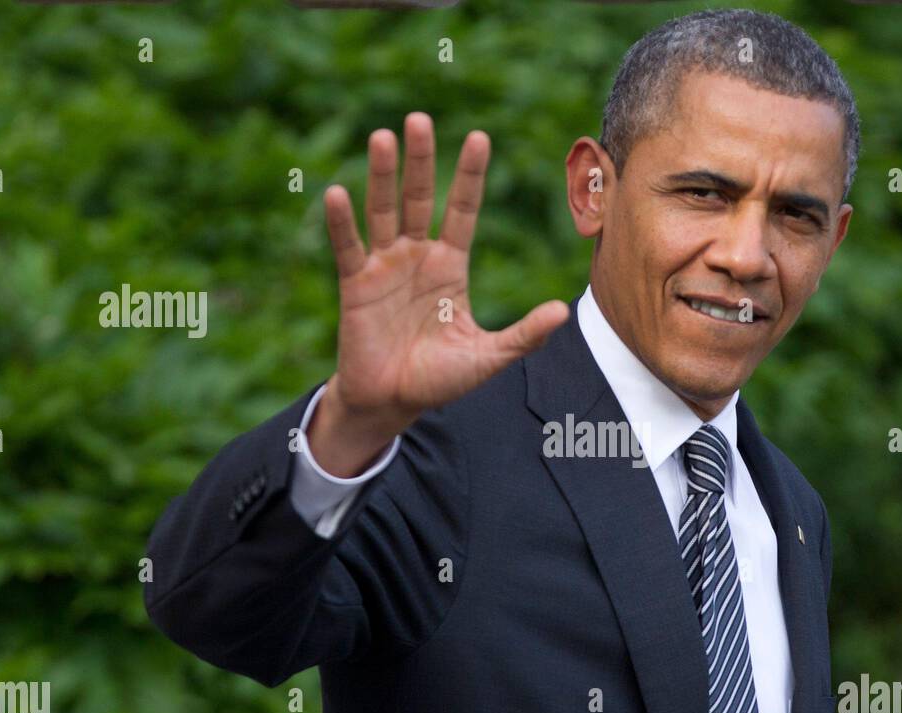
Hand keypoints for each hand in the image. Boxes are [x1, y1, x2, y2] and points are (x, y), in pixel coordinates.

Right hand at [314, 112, 568, 473]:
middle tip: (420, 119)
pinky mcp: (356, 285)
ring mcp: (384, 267)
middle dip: (420, 161)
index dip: (469, 176)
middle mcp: (417, 256)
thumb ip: (523, 334)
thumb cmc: (440, 380)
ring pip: (383, 211)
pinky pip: (348, 247)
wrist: (393, 403)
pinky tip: (339, 193)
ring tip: (384, 137)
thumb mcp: (489, 357)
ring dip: (382, 176)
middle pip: (418, 198)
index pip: (462, 210)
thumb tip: (562, 312)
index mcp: (450, 266)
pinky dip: (343, 223)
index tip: (479, 137)